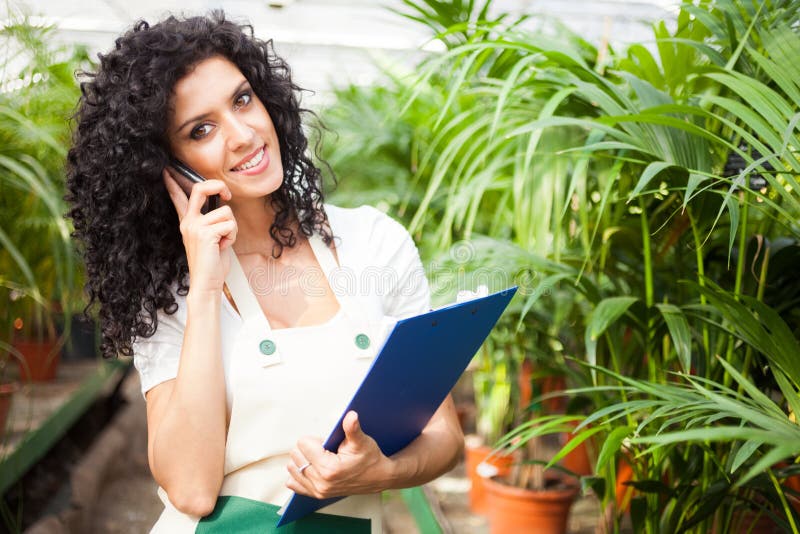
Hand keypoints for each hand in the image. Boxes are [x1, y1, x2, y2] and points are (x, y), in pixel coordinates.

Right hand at [163, 169, 235, 293]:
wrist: (207, 282)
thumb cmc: (212, 262)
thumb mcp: (210, 238)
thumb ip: (212, 222)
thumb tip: (223, 206)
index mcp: (188, 223)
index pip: (178, 199)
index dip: (173, 184)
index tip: (167, 172)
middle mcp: (188, 222)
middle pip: (200, 189)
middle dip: (218, 186)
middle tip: (227, 195)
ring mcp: (195, 226)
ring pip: (226, 212)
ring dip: (232, 228)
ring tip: (222, 242)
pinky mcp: (206, 233)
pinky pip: (230, 224)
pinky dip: (232, 236)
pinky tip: (223, 247)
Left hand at [286, 411, 392, 498]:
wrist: (378, 477)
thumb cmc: (370, 458)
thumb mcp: (362, 441)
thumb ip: (352, 428)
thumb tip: (351, 415)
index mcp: (329, 469)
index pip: (303, 444)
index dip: (314, 439)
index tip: (327, 442)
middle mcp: (321, 482)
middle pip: (296, 455)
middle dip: (307, 448)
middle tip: (325, 449)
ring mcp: (318, 491)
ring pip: (292, 468)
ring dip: (302, 459)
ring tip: (320, 458)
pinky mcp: (317, 494)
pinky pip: (294, 483)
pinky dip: (299, 473)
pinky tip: (312, 467)